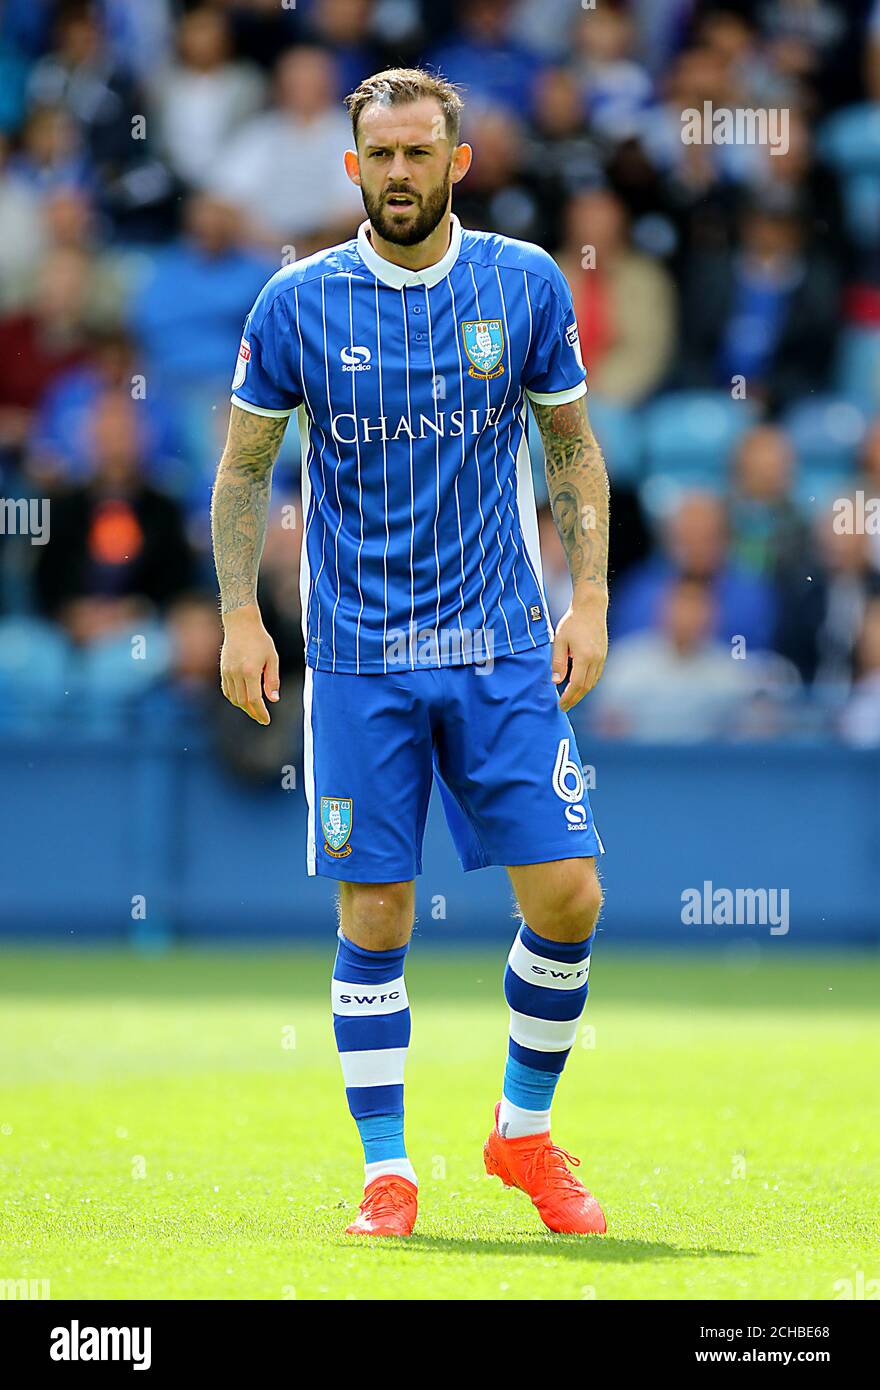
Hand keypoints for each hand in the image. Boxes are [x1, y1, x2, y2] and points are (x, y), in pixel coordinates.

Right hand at [219, 603, 279, 724]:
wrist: (240, 625)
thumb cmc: (260, 640)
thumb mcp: (272, 658)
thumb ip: (272, 680)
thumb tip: (273, 699)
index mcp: (250, 671)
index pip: (254, 699)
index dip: (260, 712)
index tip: (266, 720)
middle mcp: (236, 673)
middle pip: (243, 702)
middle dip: (253, 713)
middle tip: (261, 719)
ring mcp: (227, 672)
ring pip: (234, 698)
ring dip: (244, 707)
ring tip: (254, 710)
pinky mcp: (223, 670)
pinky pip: (227, 690)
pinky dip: (235, 698)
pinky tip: (243, 700)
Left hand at [551, 596, 607, 711]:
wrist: (591, 607)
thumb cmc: (572, 622)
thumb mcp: (560, 641)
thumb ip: (558, 662)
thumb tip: (556, 681)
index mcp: (584, 657)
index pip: (576, 685)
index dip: (568, 697)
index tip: (560, 705)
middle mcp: (596, 660)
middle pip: (586, 687)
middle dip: (574, 699)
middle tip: (564, 707)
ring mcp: (602, 657)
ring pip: (592, 682)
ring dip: (581, 692)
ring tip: (570, 698)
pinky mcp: (603, 654)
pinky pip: (596, 675)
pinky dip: (587, 683)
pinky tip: (579, 684)